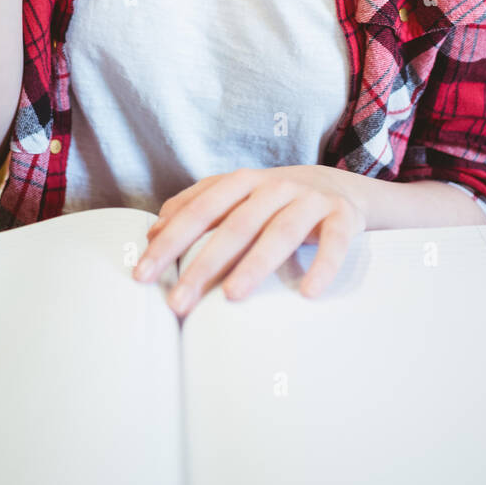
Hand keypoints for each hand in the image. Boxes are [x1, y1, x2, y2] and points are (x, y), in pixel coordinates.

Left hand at [133, 165, 368, 315]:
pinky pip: (335, 242)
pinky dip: (322, 265)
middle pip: (235, 225)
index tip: (142, 274)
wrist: (341, 186)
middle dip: (203, 264)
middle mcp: (275, 186)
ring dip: (256, 264)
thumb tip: (152, 232)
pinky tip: (308, 292)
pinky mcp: (343, 216)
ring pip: (281, 232)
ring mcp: (310, 200)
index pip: (199, 211)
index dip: (170, 242)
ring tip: (232, 296)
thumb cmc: (277, 199)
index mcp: (243, 182)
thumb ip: (197, 206)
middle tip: (178, 302)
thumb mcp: (237, 195)